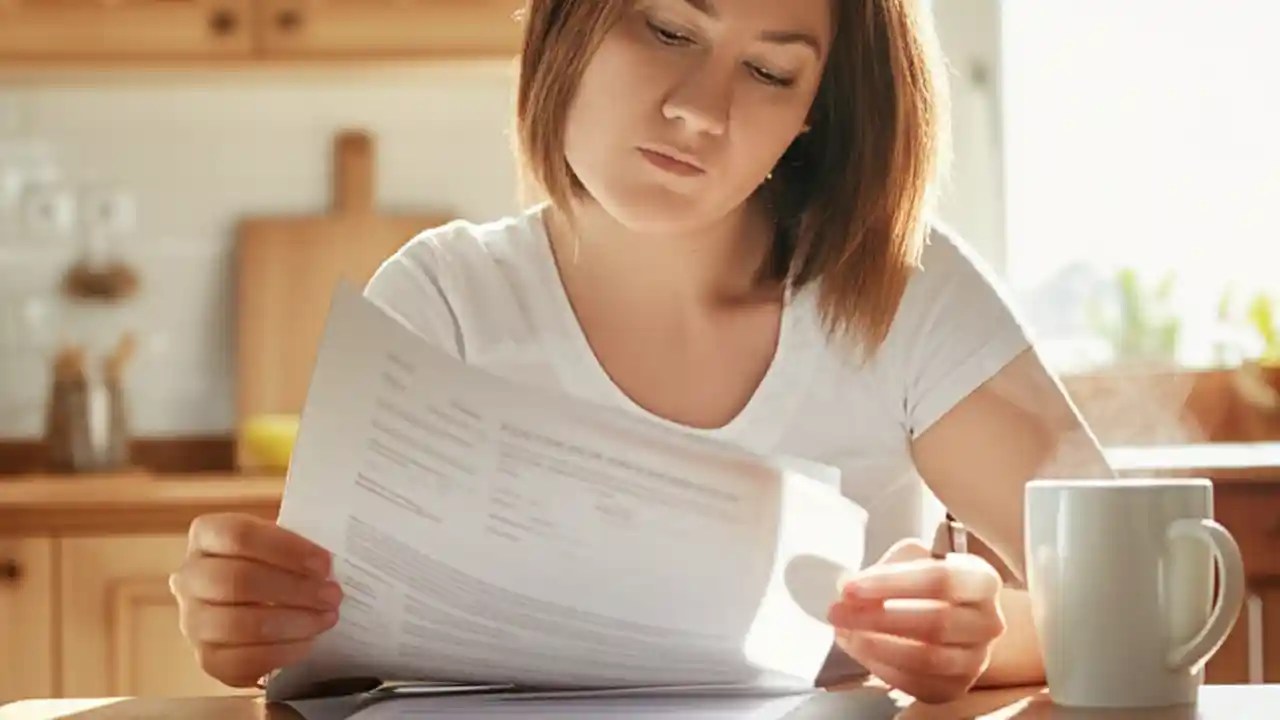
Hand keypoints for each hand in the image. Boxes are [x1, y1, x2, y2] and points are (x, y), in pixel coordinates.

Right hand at [169, 513, 342, 686]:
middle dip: (293, 590)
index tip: (324, 564)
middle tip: (332, 595)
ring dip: (291, 623)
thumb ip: (297, 548)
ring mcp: (192, 620)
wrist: (249, 601)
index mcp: (207, 535)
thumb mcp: (279, 542)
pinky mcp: (205, 658)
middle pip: (236, 581)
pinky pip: (240, 662)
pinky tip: (308, 643)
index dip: (286, 549)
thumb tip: (326, 568)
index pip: (239, 536)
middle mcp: (189, 577)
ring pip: (236, 625)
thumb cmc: (271, 563)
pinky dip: (280, 653)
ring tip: (326, 618)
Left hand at [827, 539, 1005, 703]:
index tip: (850, 587)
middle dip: (876, 617)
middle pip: (934, 622)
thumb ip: (888, 567)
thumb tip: (851, 587)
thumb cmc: (929, 585)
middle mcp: (987, 622)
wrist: (956, 620)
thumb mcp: (914, 559)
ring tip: (845, 633)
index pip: (940, 580)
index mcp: (981, 579)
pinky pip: (917, 683)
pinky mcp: (955, 687)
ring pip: (926, 658)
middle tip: (838, 612)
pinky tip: (860, 651)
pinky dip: (882, 668)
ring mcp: (976, 659)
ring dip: (876, 646)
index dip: (890, 584)